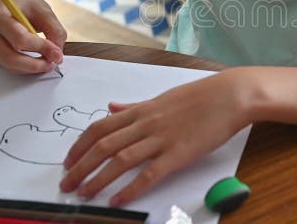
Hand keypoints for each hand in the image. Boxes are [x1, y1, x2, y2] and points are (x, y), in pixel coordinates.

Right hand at [0, 0, 65, 73]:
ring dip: (31, 68)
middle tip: (52, 64)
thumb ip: (55, 31)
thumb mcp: (45, 11)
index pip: (20, 39)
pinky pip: (8, 66)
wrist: (12, 0)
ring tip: (47, 62)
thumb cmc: (28, 5)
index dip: (41, 48)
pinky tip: (37, 62)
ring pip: (9, 65)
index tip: (57, 52)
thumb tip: (57, 55)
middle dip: (35, 64)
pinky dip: (25, 68)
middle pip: (10, 57)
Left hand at [59, 69, 251, 205]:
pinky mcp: (180, 154)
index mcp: (142, 110)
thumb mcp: (162, 98)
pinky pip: (150, 174)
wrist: (231, 95)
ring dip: (98, 179)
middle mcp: (147, 124)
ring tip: (84, 194)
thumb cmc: (201, 96)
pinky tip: (118, 200)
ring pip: (121, 160)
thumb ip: (134, 107)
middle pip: (104, 145)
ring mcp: (163, 138)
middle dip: (80, 167)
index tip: (68, 161)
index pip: (100, 127)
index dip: (79, 146)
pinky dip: (131, 189)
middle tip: (66, 184)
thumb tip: (111, 108)